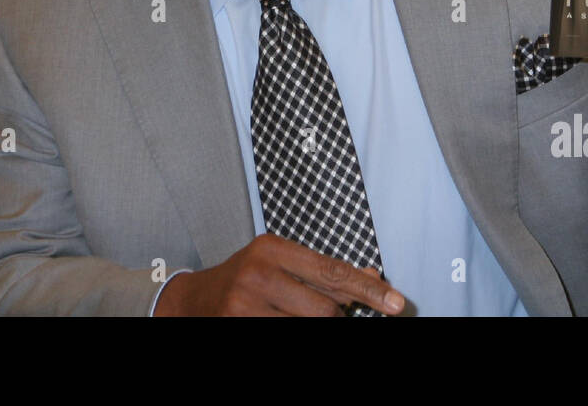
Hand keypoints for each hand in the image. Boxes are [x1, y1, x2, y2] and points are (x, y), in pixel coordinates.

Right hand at [152, 232, 406, 315]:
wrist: (192, 302)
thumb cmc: (244, 280)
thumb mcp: (281, 264)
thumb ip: (324, 271)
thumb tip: (372, 276)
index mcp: (271, 249)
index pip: (332, 271)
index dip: (368, 289)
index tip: (396, 303)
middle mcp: (257, 274)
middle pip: (324, 309)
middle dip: (332, 317)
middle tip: (320, 312)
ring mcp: (244, 306)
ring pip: (310, 328)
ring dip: (314, 327)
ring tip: (296, 315)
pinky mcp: (237, 327)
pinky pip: (286, 337)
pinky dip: (293, 332)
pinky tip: (283, 322)